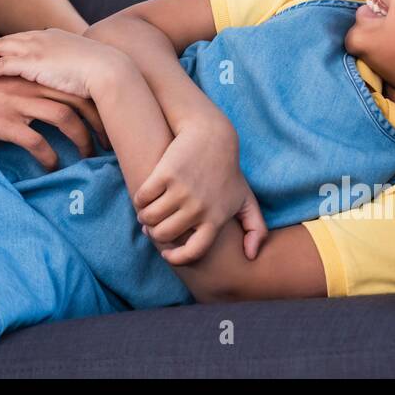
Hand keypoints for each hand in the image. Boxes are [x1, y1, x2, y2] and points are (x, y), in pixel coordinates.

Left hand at [0, 28, 129, 100]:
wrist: (107, 70)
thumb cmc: (103, 72)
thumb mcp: (87, 65)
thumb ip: (76, 67)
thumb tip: (77, 77)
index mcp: (55, 36)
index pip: (26, 38)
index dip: (11, 44)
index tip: (0, 48)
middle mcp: (42, 37)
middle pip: (9, 40)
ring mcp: (35, 48)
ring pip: (0, 49)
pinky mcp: (30, 63)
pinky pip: (0, 65)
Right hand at [0, 60, 106, 169]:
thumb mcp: (0, 78)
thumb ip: (24, 83)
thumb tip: (44, 100)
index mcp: (31, 72)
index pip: (75, 83)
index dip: (96, 102)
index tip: (108, 119)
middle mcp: (30, 83)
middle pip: (79, 99)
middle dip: (98, 122)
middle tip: (108, 142)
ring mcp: (18, 102)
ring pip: (65, 119)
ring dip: (82, 140)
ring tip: (88, 158)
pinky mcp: (4, 122)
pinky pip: (38, 143)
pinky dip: (51, 158)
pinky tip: (54, 169)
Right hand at [134, 111, 268, 264]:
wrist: (213, 136)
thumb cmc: (228, 172)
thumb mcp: (246, 199)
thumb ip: (256, 229)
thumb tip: (251, 257)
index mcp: (215, 219)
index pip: (192, 252)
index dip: (176, 257)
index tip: (166, 253)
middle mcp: (198, 208)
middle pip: (164, 234)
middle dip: (155, 233)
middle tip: (152, 227)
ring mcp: (181, 191)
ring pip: (149, 217)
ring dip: (144, 217)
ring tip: (146, 213)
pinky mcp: (166, 174)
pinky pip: (142, 198)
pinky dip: (139, 200)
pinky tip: (143, 198)